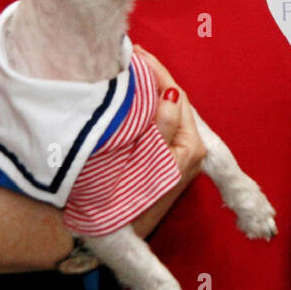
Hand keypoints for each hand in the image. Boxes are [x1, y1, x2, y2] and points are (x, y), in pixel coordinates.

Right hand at [129, 50, 205, 238]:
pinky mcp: (162, 163)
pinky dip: (145, 109)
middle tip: (132, 55)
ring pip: (165, 114)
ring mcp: (177, 159)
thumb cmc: (117, 198)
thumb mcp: (141, 159)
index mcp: (189, 150)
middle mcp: (189, 153)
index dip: (157, 73)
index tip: (138, 53)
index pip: (177, 98)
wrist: (101, 236)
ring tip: (130, 68)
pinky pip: (157, 126)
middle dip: (155, 79)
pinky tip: (131, 96)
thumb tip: (172, 92)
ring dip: (149, 92)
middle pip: (174, 104)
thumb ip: (159, 126)